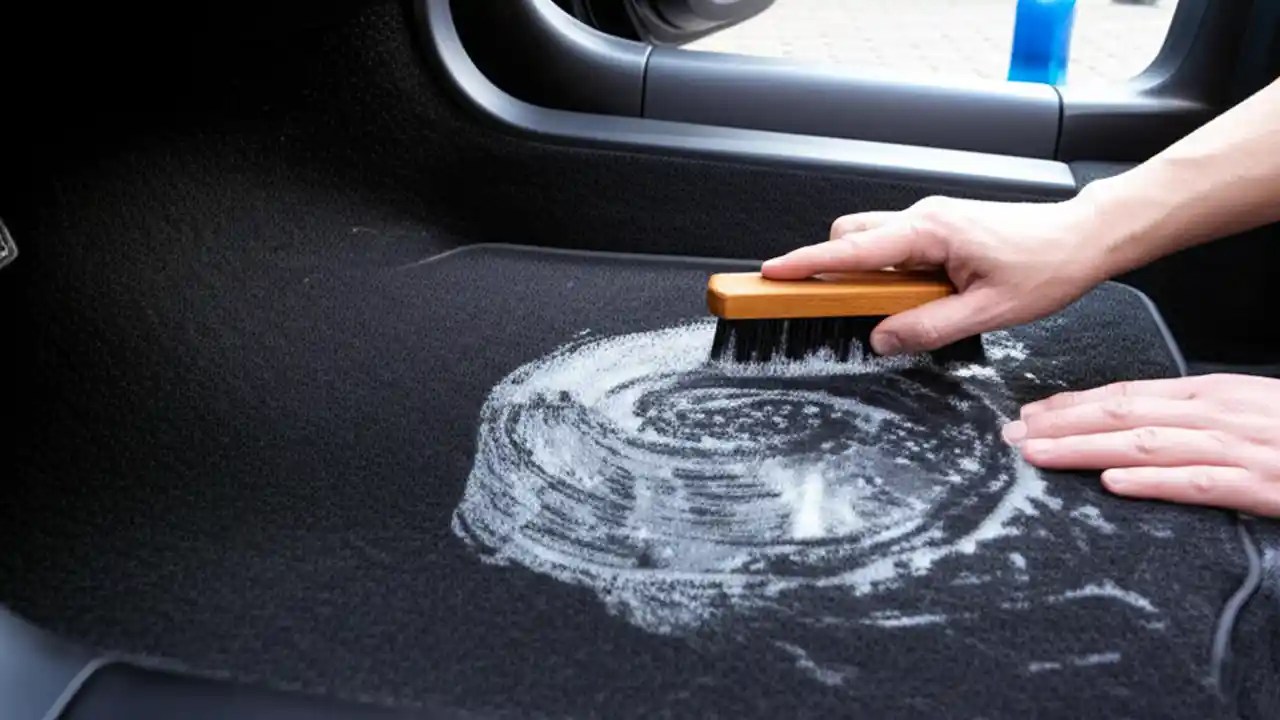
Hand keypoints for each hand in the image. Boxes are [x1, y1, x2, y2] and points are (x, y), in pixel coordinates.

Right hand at [761, 195, 1108, 354]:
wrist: (1084, 238)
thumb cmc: (1047, 266)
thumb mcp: (988, 312)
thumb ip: (927, 328)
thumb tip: (881, 339)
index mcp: (930, 232)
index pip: (852, 248)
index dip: (807, 263)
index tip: (771, 274)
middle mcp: (923, 218)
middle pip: (850, 236)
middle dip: (833, 269)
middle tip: (836, 309)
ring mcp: (929, 221)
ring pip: (870, 241)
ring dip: (865, 274)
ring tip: (894, 310)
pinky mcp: (938, 230)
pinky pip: (893, 248)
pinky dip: (887, 273)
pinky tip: (916, 299)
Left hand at [1003, 374, 1279, 516]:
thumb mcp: (1245, 412)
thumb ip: (1194, 418)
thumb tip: (1135, 427)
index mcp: (1211, 394)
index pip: (1126, 394)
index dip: (1072, 404)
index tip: (1028, 413)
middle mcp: (1218, 414)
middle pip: (1123, 414)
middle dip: (1060, 423)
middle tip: (1010, 435)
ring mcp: (1239, 448)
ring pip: (1147, 444)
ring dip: (1085, 449)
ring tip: (1038, 454)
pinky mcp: (1262, 485)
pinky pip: (1199, 483)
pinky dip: (1153, 482)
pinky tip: (1114, 484)